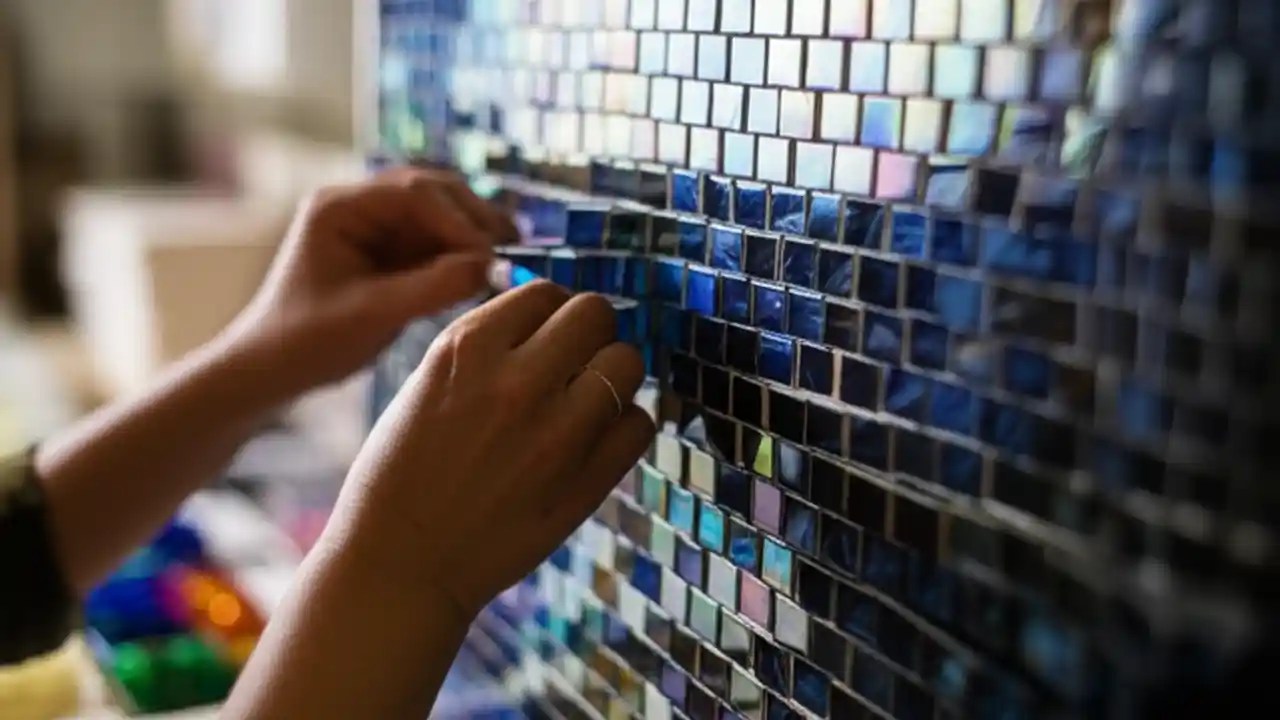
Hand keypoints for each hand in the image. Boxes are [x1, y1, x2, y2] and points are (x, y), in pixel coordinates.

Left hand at [224, 168, 517, 399]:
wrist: (269, 371)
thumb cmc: (306, 342)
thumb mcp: (372, 315)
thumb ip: (432, 287)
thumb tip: (491, 266)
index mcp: (339, 207)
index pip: (414, 194)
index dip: (459, 221)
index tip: (491, 256)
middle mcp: (357, 207)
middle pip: (430, 193)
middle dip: (473, 217)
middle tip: (516, 244)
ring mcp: (371, 228)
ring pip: (436, 215)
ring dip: (471, 234)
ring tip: (509, 257)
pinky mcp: (384, 254)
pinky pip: (431, 242)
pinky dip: (460, 254)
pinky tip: (485, 272)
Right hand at [329, 281, 656, 618]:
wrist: (398, 565)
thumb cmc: (400, 477)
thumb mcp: (424, 386)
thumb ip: (484, 350)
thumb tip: (544, 322)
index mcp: (465, 348)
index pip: (544, 293)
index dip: (549, 313)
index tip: (545, 336)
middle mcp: (515, 380)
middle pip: (596, 314)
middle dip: (591, 332)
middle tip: (577, 361)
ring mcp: (556, 431)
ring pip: (627, 363)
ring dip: (613, 377)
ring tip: (588, 401)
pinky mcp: (585, 482)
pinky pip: (639, 424)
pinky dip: (625, 427)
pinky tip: (596, 441)